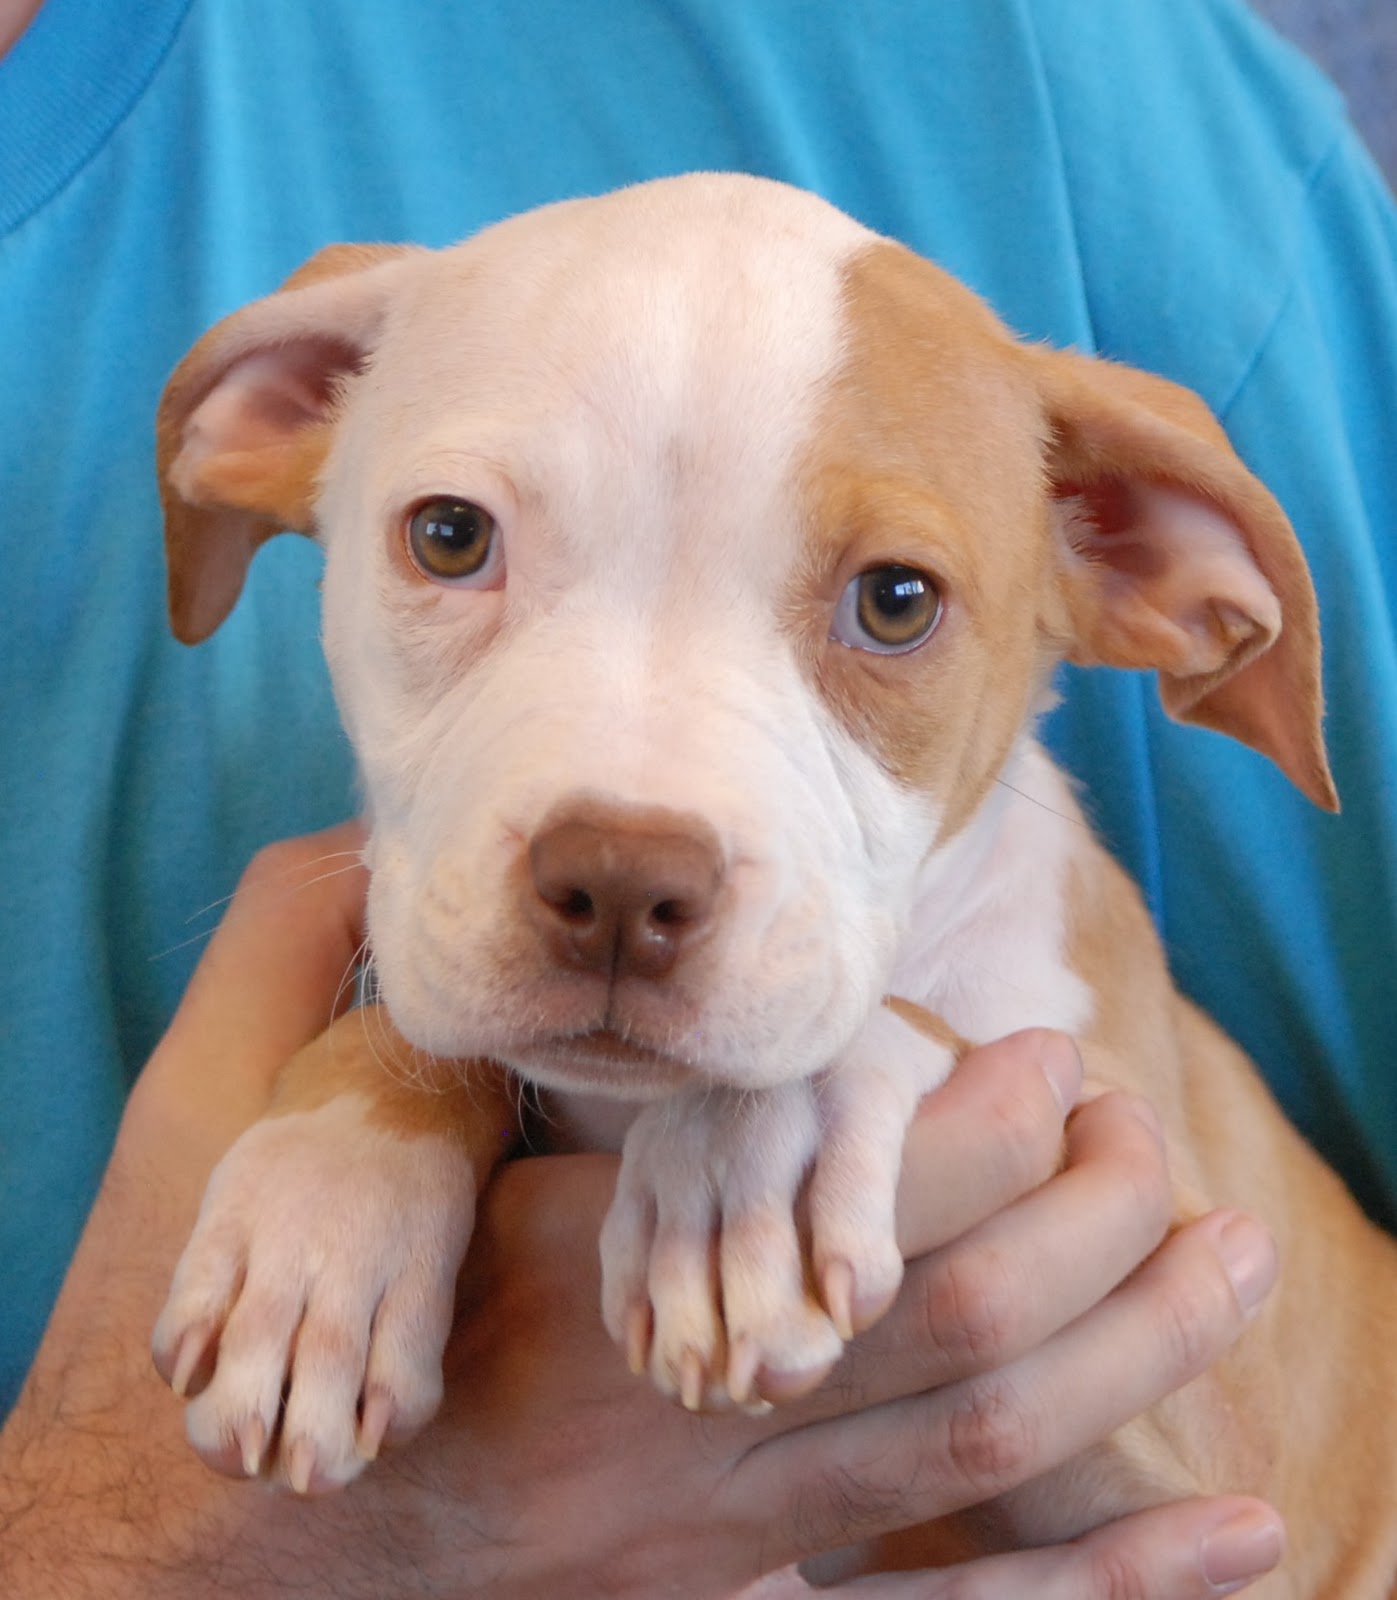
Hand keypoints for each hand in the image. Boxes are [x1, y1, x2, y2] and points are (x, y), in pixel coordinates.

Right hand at [0, 826, 1282, 1597]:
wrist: (193, 1567)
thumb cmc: (214, 1348)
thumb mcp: (222, 1140)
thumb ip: (292, 980)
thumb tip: (341, 844)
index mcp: (561, 1294)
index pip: (799, 1218)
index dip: (953, 1143)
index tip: (1056, 1063)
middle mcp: (662, 1435)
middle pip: (938, 1348)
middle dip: (1094, 1252)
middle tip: (1189, 1164)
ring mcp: (706, 1547)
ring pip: (969, 1470)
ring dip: (1125, 1376)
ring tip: (1238, 1273)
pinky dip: (1094, 1595)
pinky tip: (1225, 1550)